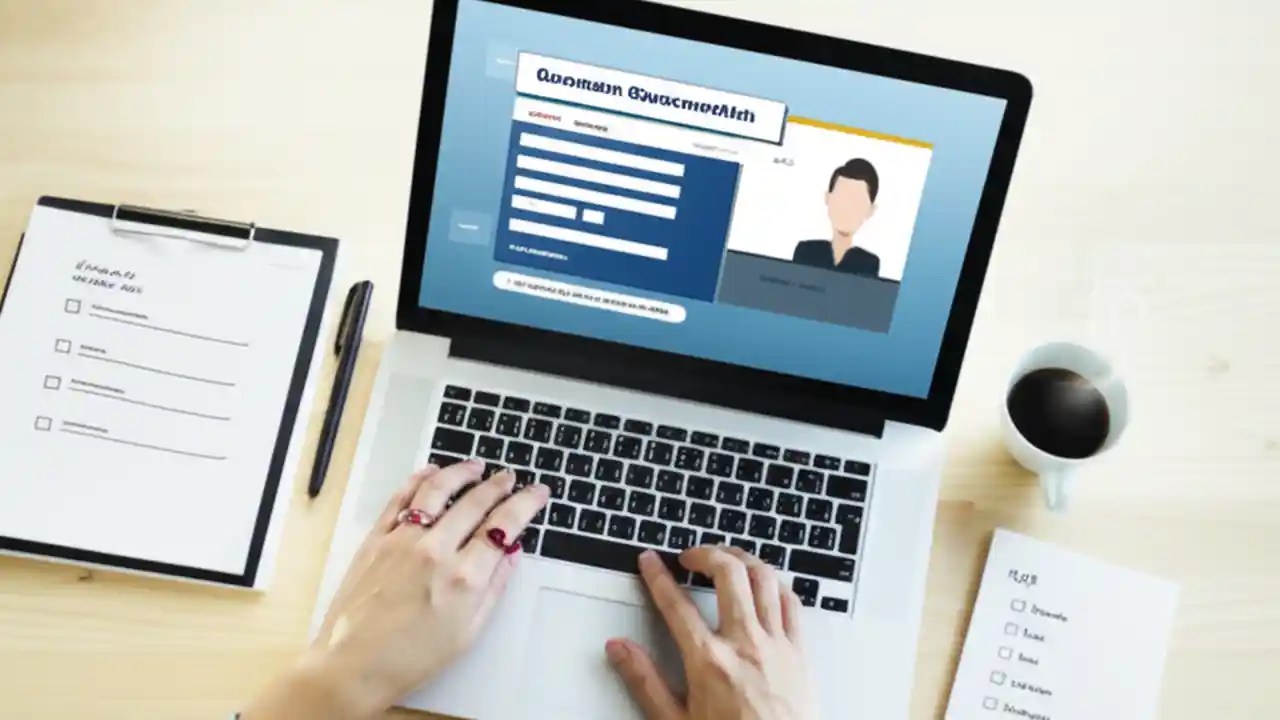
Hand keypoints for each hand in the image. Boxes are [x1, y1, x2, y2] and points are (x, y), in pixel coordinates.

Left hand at [243, 460, 548, 719]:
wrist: (352, 666)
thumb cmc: (409, 659)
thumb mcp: (468, 632)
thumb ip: (494, 588)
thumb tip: (510, 555)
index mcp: (464, 577)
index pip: (504, 525)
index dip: (526, 503)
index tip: (537, 492)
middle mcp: (435, 550)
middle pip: (475, 502)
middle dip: (499, 485)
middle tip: (509, 477)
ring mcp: (402, 540)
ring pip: (437, 490)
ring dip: (460, 473)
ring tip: (475, 466)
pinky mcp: (375, 540)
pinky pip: (400, 499)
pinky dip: (418, 480)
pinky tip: (430, 472)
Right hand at [607, 546, 817, 719]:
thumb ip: (645, 681)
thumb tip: (619, 649)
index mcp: (709, 662)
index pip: (676, 605)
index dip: (658, 576)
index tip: (650, 561)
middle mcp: (745, 644)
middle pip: (728, 574)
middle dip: (705, 553)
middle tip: (690, 556)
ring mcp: (777, 645)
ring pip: (764, 578)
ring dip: (742, 558)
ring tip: (726, 557)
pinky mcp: (800, 652)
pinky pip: (791, 602)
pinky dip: (775, 583)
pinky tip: (764, 582)